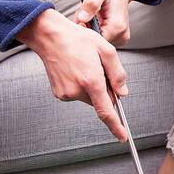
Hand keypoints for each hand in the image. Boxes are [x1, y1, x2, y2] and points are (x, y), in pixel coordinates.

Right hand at [18, 8, 129, 142]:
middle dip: (104, 90)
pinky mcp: (59, 93)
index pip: (106, 111)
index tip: (122, 137)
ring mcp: (66, 93)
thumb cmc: (78, 40)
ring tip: (83, 66)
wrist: (50, 37)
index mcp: (91, 80)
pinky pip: (77, 94)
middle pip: (99, 100)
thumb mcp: (106, 50)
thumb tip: (122, 93)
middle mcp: (77, 90)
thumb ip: (117, 74)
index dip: (116, 125)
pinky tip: (76, 70)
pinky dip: (81, 86)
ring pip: (88, 97)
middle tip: (98, 68)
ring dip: (91, 87)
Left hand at [72, 0, 144, 45]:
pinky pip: (102, 39)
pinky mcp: (117, 38)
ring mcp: (120, 38)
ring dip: (90, 30)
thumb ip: (90, 4)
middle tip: (84, 15)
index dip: (83, 32)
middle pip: (96, 42)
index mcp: (117, 26)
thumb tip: (81, 18)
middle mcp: (121, 35)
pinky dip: (95, 31)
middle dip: (86, 30)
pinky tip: (94, 21)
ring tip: (90, 17)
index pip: (94, 41)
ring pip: (98, 41)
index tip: (80, 20)